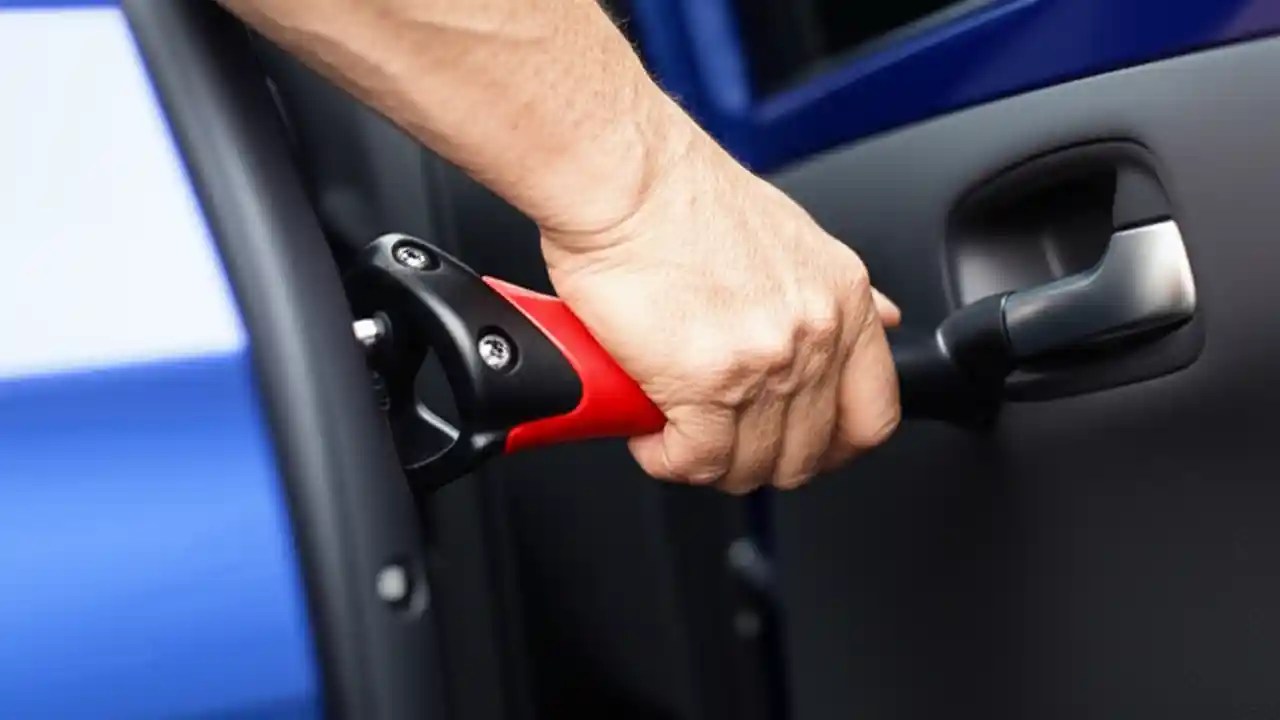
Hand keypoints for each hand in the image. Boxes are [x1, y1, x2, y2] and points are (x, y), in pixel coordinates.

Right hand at [539, 134, 901, 493]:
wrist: (625, 180)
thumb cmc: (685, 198)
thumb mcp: (795, 238)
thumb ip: (836, 295)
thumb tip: (881, 318)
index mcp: (842, 300)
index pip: (874, 415)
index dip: (836, 449)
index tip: (805, 452)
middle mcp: (814, 334)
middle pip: (805, 454)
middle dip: (756, 461)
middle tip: (718, 440)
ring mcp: (764, 364)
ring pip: (748, 466)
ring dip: (705, 461)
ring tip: (673, 429)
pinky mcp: (704, 386)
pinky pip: (695, 461)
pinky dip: (665, 458)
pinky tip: (648, 432)